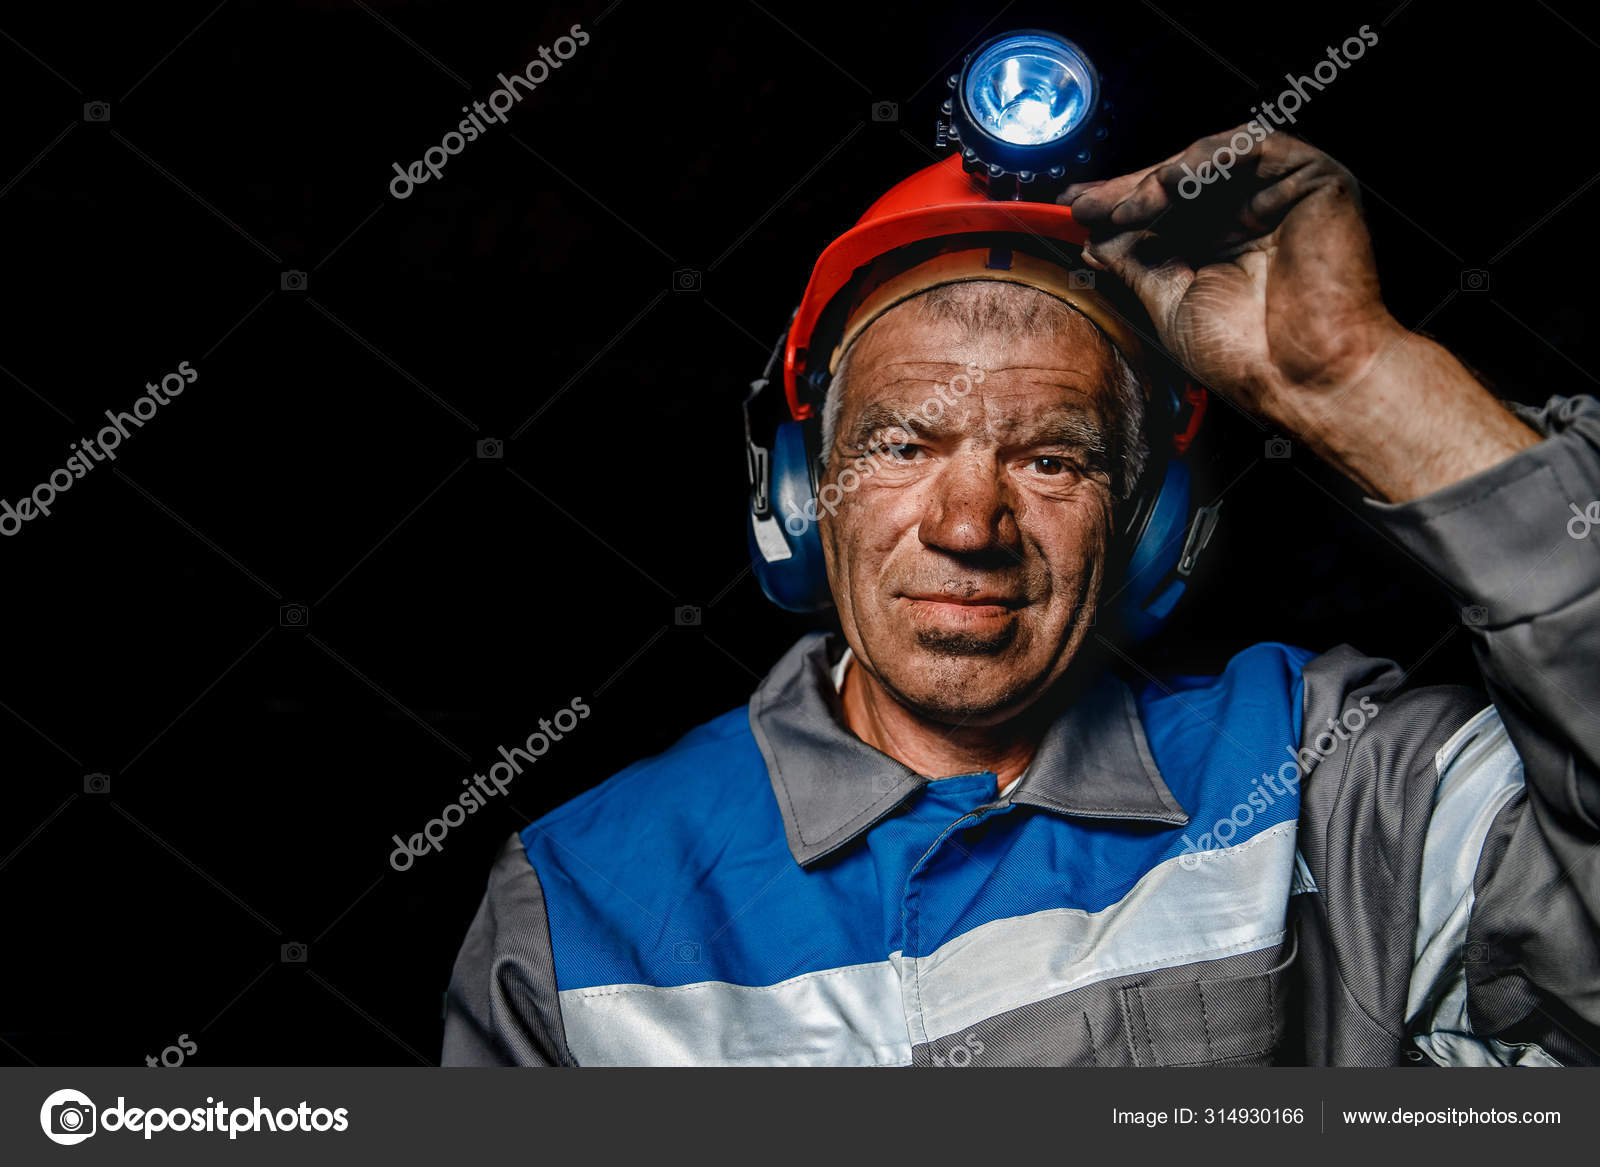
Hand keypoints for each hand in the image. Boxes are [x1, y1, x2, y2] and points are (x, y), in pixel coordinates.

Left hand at [1061, 125, 1394, 429]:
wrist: (1303, 380)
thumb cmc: (1247, 356)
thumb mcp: (1170, 301)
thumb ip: (1135, 263)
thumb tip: (1095, 237)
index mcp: (1227, 244)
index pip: (1168, 211)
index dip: (1120, 205)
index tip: (1074, 209)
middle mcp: (1257, 215)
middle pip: (1185, 182)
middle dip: (1130, 190)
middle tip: (1086, 204)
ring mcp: (1286, 195)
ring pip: (1214, 162)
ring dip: (1161, 178)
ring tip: (1125, 207)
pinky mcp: (1317, 180)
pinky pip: (1258, 149)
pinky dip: (1210, 158)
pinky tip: (1170, 181)